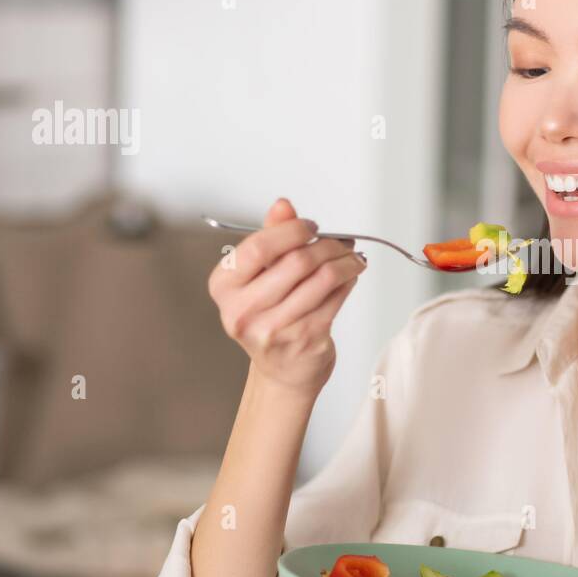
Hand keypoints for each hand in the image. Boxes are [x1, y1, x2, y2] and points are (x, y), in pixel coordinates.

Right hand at [207, 197, 366, 395]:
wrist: (282, 372)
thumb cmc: (269, 319)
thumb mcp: (259, 277)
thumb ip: (270, 238)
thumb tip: (283, 205)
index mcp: (225, 287)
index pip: (259, 247)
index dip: (291, 231)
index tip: (310, 227)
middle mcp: (244, 310)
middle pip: (297, 261)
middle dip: (327, 245)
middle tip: (341, 242)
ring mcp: (275, 328)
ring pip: (323, 278)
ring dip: (346, 261)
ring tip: (352, 257)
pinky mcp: (306, 339)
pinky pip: (336, 297)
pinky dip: (349, 281)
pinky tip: (350, 276)